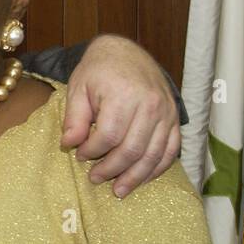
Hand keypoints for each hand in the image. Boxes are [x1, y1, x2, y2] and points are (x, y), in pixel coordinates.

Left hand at [60, 34, 179, 197]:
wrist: (125, 53)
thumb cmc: (98, 71)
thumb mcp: (77, 88)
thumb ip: (74, 117)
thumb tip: (68, 144)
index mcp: (124, 95)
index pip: (109, 135)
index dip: (92, 151)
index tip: (80, 155)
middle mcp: (150, 105)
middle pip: (132, 149)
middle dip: (112, 169)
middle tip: (94, 178)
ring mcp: (166, 113)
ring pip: (153, 154)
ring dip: (135, 176)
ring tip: (119, 191)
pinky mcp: (174, 119)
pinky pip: (170, 150)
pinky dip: (157, 167)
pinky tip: (142, 178)